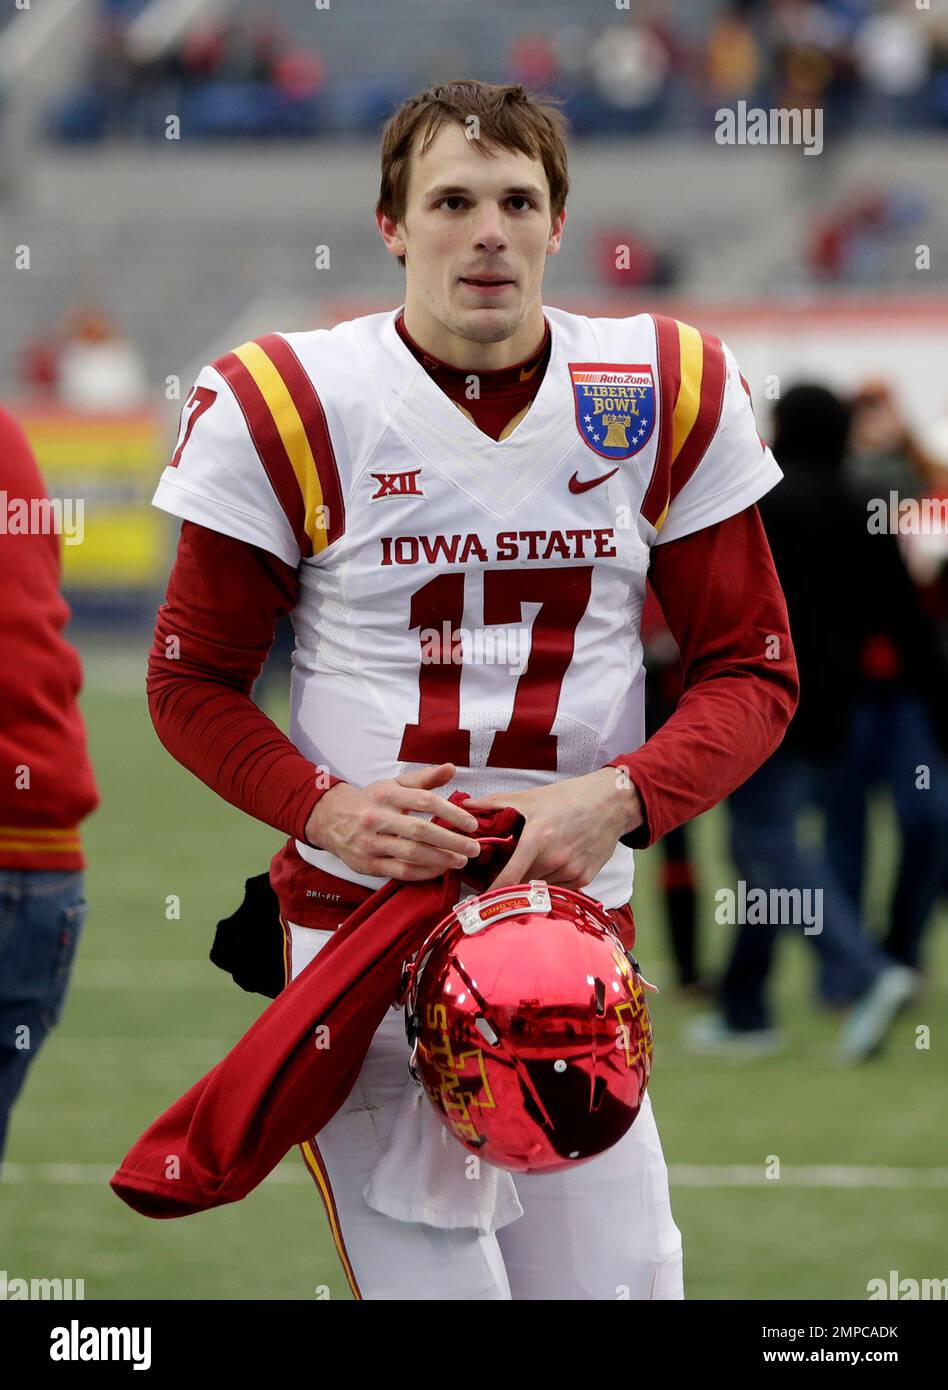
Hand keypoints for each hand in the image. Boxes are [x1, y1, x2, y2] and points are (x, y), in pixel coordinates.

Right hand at [303, 763, 482, 881]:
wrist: (329, 819)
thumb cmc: (370, 801)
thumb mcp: (393, 784)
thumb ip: (424, 778)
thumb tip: (452, 768)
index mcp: (387, 794)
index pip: (425, 801)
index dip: (451, 812)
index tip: (471, 824)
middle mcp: (378, 817)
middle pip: (421, 830)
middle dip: (451, 841)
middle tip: (473, 848)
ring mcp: (371, 843)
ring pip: (411, 853)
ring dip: (441, 859)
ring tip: (461, 861)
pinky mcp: (367, 864)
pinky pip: (400, 871)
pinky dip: (423, 872)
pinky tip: (440, 870)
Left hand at [459, 767, 643, 892]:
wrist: (611, 803)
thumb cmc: (569, 798)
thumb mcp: (531, 798)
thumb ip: (495, 803)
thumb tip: (465, 805)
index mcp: (537, 840)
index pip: (508, 878)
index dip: (491, 894)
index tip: (478, 903)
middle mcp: (554, 860)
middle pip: (521, 883)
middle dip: (511, 880)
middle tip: (505, 869)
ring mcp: (571, 872)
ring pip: (539, 886)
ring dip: (532, 878)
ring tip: (536, 858)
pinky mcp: (584, 879)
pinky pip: (558, 887)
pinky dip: (551, 879)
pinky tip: (556, 860)